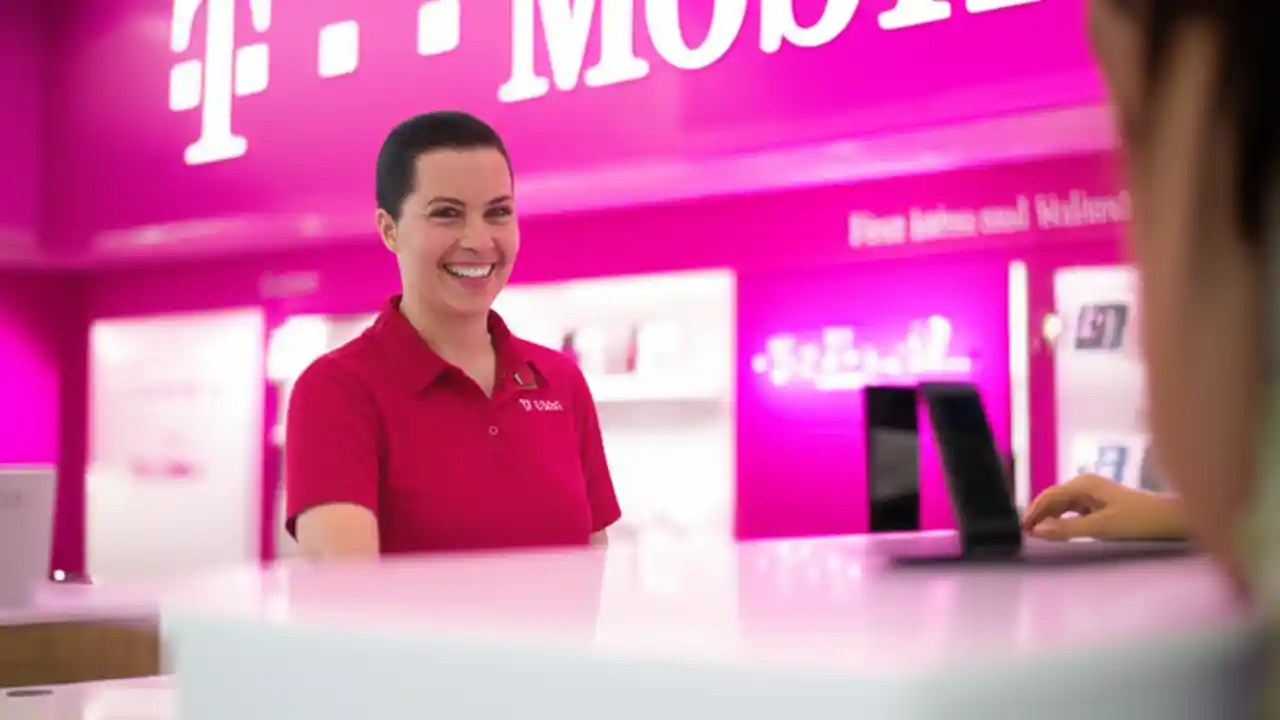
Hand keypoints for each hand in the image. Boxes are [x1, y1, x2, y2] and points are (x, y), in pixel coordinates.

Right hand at [1021, 474, 1187, 540]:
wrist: (1173, 520)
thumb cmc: (1139, 521)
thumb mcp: (1102, 528)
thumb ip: (1068, 530)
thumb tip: (1038, 531)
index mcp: (1083, 484)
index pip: (1048, 496)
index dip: (1032, 512)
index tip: (1019, 530)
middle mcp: (1086, 485)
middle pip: (1053, 499)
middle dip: (1039, 515)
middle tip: (1024, 535)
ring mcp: (1094, 494)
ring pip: (1063, 505)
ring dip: (1050, 518)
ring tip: (1039, 535)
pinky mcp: (1102, 504)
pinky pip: (1075, 511)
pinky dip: (1064, 520)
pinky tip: (1060, 531)